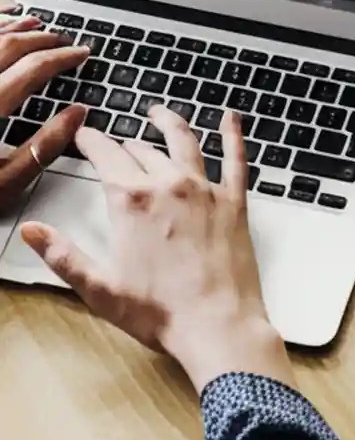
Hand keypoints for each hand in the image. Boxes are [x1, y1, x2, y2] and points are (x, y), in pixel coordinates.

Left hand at [0, 0, 89, 207]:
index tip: (80, 54)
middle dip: (41, 38)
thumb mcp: (3, 183)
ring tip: (31, 21)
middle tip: (63, 39)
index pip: (32, 69)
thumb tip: (76, 116)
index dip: (62, 57)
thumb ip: (42, 148)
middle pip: (7, 46)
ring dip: (9, 25)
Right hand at [19, 106, 294, 390]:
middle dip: (125, 144)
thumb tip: (32, 230)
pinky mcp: (235, 203)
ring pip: (185, 143)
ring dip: (170, 123)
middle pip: (143, 151)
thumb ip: (62, 254)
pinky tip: (231, 117)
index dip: (92, 142)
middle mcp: (169, 186)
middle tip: (117, 143)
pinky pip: (236, 159)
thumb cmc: (161, 312)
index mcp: (131, 202)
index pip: (105, 156)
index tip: (85, 136)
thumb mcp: (99, 286)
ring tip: (159, 113)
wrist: (218, 325)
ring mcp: (206, 191)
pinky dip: (233, 135)